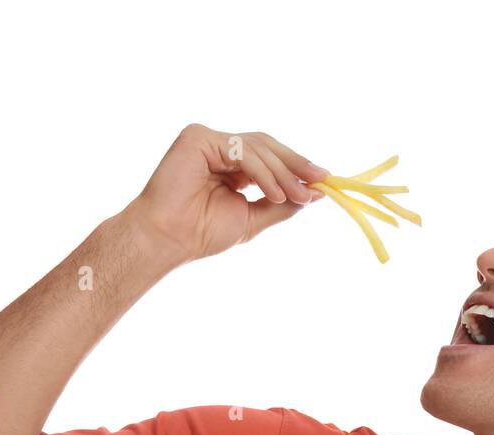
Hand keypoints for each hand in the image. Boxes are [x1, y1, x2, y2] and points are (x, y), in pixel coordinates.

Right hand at [126, 123, 328, 264]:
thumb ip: (281, 204)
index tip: (323, 181)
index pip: (270, 157)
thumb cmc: (202, 233)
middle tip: (320, 180)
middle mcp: (219, 147)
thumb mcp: (252, 218)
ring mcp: (208, 139)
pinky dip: (263, 172)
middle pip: (267, 146)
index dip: (296, 167)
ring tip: (296, 196)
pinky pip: (241, 151)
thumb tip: (314, 194)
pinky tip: (275, 193)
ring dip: (281, 173)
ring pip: (258, 147)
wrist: (170, 239)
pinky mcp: (198, 138)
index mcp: (231, 165)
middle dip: (295, 164)